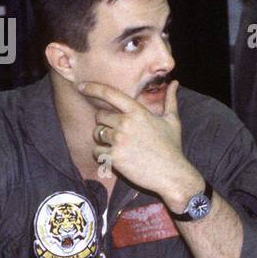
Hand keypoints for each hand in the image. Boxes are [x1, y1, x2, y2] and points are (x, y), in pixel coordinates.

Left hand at [82, 80, 199, 204]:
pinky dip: (103, 155)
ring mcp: (118, 141)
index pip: (109, 94)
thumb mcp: (173, 120)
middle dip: (105, 123)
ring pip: (97, 133)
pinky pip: (97, 152)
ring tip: (120, 146)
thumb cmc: (172, 147)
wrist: (172, 174)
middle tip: (119, 133)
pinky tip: (117, 158)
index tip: (81, 86)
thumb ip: (170, 99)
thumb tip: (175, 83)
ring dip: (103, 139)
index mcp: (138, 112)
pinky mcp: (114, 157)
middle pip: (99, 116)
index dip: (92, 88)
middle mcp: (126, 123)